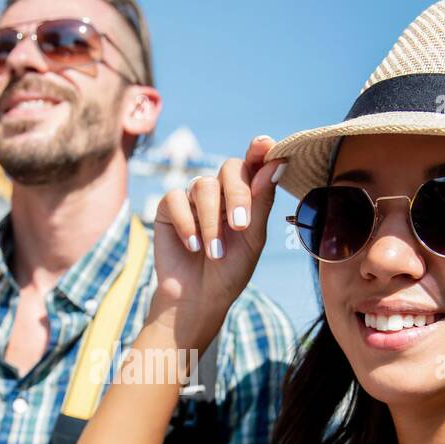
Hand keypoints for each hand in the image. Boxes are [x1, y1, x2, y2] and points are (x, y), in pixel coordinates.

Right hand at [150, 134, 282, 350]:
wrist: (198, 298)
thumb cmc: (230, 271)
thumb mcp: (252, 239)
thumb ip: (261, 201)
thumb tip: (275, 162)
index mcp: (247, 195)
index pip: (254, 164)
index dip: (259, 150)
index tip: (264, 145)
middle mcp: (221, 191)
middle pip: (229, 168)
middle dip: (237, 195)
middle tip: (239, 226)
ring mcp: (194, 198)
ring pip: (203, 185)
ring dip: (211, 221)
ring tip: (213, 251)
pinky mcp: (169, 208)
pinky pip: (176, 199)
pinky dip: (187, 223)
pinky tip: (193, 246)